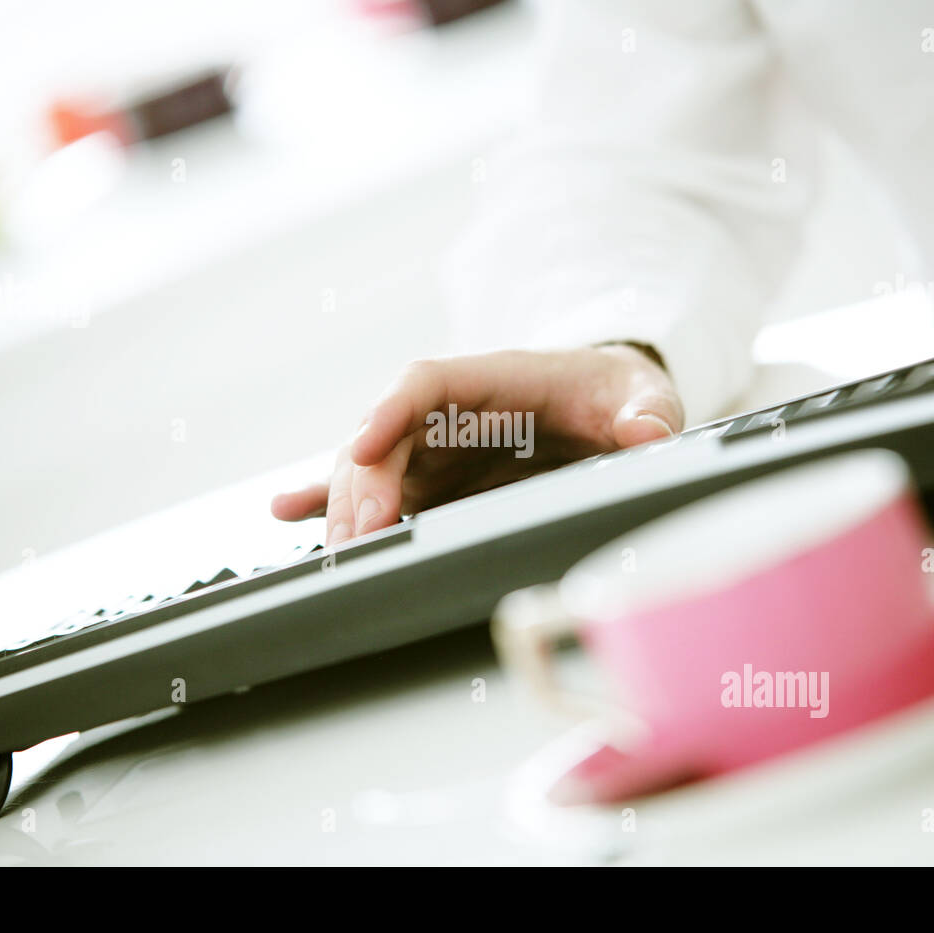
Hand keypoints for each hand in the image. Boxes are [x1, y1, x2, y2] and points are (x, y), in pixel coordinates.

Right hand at [270, 344, 683, 544]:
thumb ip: (646, 411)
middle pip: (384, 436)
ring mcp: (431, 446)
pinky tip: (286, 512)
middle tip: (362, 537)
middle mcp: (446, 411)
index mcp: (489, 378)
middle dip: (365, 484)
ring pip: (370, 468)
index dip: (388, 413)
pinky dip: (327, 498)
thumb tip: (647, 433)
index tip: (362, 447)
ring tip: (340, 553)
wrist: (602, 402)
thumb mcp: (643, 395)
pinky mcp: (428, 479)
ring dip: (349, 508)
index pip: (423, 384)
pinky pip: (370, 485)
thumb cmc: (614, 393)